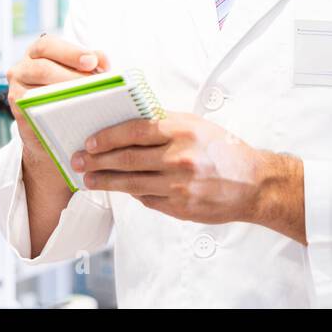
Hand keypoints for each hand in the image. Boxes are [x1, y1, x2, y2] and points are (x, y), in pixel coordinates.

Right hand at [6, 35, 108, 162]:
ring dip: (65, 94)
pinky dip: (55, 111)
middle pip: (43, 67)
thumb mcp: (77, 73)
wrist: (53, 128)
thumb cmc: (66, 93)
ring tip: (87, 98)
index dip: (71, 52)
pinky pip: (35, 111)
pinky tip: (74, 114)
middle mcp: (22, 69)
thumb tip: (101, 61)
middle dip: (72, 75)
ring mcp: (16, 90)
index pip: (47, 45)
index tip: (92, 62)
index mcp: (36, 53)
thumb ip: (89, 63)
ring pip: (38, 90)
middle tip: (93, 83)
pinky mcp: (18, 112)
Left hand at [71, 113, 304, 241]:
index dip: (107, 137)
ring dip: (105, 181)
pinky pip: (146, 199)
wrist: (253, 183)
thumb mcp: (196, 126)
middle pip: (126, 158)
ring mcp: (179, 185)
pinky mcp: (179, 207)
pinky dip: (132, 193)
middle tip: (78, 161)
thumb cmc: (223, 150)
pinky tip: (120, 189)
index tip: (89, 141)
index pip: (134, 131)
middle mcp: (180, 157)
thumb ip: (164, 125)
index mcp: (182, 130)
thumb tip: (126, 128)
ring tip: (89, 179)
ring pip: (131, 183)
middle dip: (96, 161)